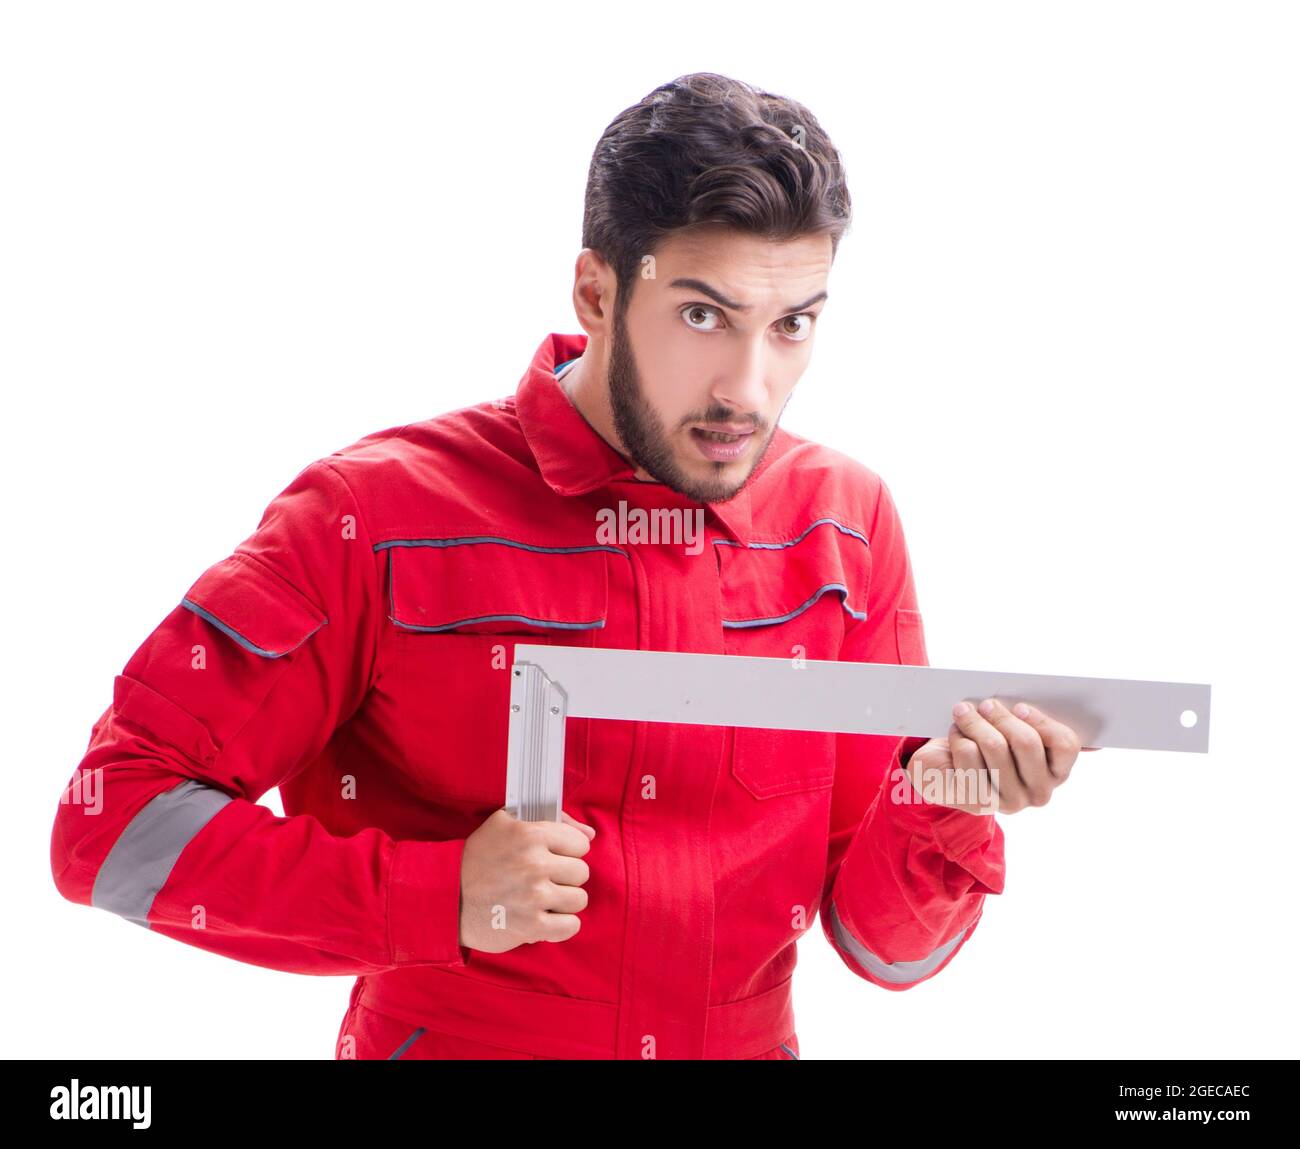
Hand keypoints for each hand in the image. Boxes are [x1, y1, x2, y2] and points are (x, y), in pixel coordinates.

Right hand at [459, 808, 594, 952]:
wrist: (445, 897)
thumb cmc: (478, 857)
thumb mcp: (506, 822)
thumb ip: (554, 821)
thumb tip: (591, 834)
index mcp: (530, 834)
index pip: (580, 844)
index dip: (566, 851)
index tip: (550, 857)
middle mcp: (534, 864)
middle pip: (582, 872)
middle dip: (564, 877)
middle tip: (543, 881)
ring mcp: (534, 897)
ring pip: (579, 899)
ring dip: (563, 902)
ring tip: (541, 900)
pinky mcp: (531, 926)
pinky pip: (571, 926)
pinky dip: (560, 926)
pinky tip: (544, 919)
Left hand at [905, 698, 1096, 814]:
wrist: (948, 771)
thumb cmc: (985, 744)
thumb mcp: (1009, 730)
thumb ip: (1025, 718)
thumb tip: (1023, 702)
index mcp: (1056, 772)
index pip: (1065, 744)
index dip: (1042, 721)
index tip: (1019, 707)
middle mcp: (1039, 792)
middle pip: (1027, 742)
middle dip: (1000, 716)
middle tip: (985, 704)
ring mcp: (1010, 802)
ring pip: (995, 746)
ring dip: (974, 722)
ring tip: (963, 713)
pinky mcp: (980, 803)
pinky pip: (969, 755)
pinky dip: (958, 737)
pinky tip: (956, 736)